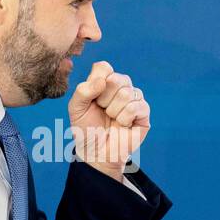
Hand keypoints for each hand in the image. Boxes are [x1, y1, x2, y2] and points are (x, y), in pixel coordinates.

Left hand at [67, 61, 150, 181]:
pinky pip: (136, 106)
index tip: (92, 99)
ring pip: (126, 93)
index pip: (104, 67)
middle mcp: (121, 87)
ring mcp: (134, 98)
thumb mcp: (76, 109)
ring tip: (111, 119)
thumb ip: (82, 91)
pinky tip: (122, 124)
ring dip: (114, 111)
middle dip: (104, 99)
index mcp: (104, 81)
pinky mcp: (144, 112)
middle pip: (116, 79)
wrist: (97, 152)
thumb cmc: (86, 129)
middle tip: (102, 111)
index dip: (96, 83)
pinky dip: (124, 118)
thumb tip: (103, 81)